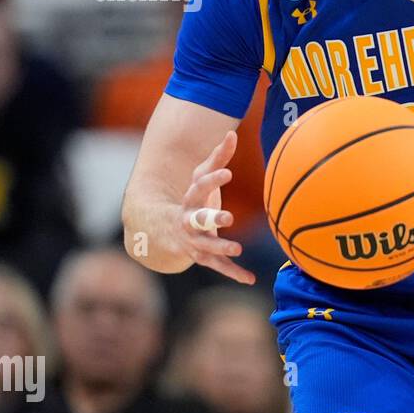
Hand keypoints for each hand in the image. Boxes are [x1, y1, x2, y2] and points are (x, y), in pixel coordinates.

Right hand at [178, 131, 254, 284]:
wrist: (162, 229)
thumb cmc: (192, 197)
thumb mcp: (201, 177)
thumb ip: (218, 157)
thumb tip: (231, 133)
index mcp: (190, 198)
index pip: (199, 186)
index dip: (212, 179)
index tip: (228, 172)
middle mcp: (188, 221)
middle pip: (197, 219)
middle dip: (211, 218)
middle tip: (228, 216)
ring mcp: (193, 240)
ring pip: (205, 245)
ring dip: (220, 247)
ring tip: (237, 248)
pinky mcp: (201, 255)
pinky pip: (217, 265)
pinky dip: (233, 272)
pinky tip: (250, 279)